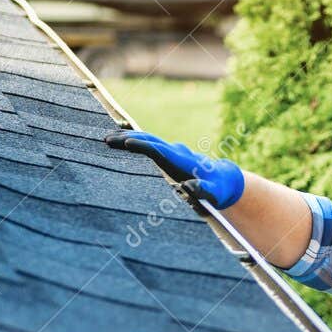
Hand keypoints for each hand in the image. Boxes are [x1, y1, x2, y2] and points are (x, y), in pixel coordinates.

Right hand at [104, 130, 245, 208]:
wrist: (226, 179)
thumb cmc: (219, 189)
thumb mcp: (215, 194)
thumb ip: (203, 190)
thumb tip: (187, 186)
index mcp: (182, 160)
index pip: (159, 150)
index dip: (143, 146)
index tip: (126, 143)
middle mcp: (175, 151)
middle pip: (149, 140)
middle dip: (128, 139)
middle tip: (106, 140)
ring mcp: (172, 151)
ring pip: (147, 139)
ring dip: (128, 138)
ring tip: (107, 139)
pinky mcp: (169, 154)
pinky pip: (149, 144)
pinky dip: (135, 141)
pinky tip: (121, 142)